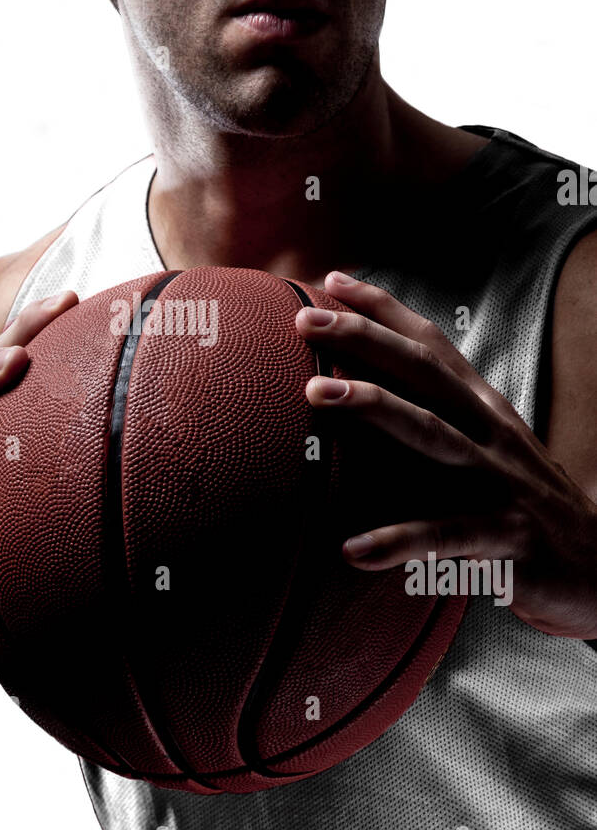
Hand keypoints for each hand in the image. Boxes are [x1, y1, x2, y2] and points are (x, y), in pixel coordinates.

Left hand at [296, 270, 596, 639]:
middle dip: (364, 339)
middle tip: (305, 319)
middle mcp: (491, 433)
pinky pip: (446, 536)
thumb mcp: (489, 448)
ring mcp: (501, 482)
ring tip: (314, 392)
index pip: (431, 345)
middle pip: (424, 373)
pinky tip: (352, 549)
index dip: (384, 310)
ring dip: (372, 407)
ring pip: (432, 433)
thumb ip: (440, 416)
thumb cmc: (524, 504)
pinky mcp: (507, 538)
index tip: (332, 280)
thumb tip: (370, 392)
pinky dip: (399, 541)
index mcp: (484, 409)